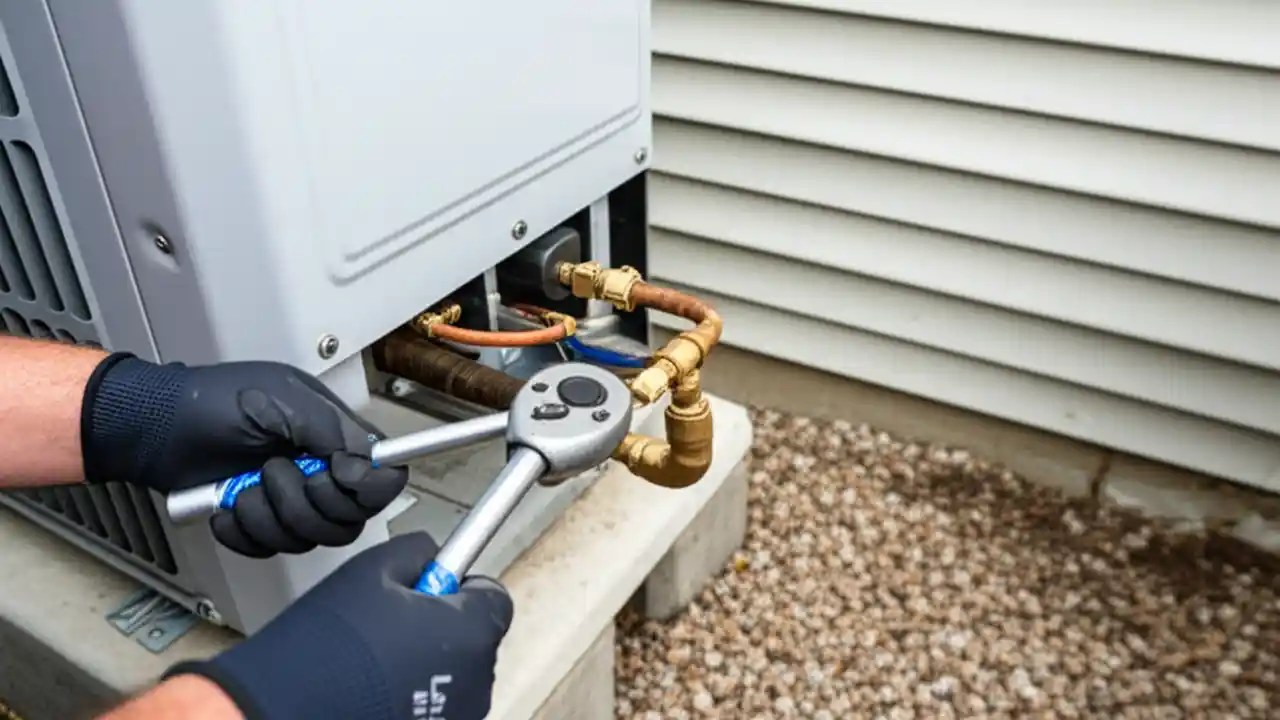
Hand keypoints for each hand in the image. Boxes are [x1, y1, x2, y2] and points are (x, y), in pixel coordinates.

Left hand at [80, 353, 407, 556]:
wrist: (154, 429)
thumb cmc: (208, 403)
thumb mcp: (277, 400)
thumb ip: (329, 428)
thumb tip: (364, 463)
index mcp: (333, 436)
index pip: (384, 474)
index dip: (368, 487)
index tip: (335, 477)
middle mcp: (319, 470)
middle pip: (349, 518)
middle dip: (306, 503)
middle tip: (274, 471)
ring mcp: (291, 500)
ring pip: (309, 538)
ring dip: (270, 516)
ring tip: (245, 488)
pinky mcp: (262, 523)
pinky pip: (271, 549)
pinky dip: (245, 532)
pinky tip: (229, 507)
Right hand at [168, 532, 513, 719]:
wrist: (284, 709)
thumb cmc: (330, 644)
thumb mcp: (374, 570)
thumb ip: (416, 553)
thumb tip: (430, 554)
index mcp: (472, 630)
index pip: (492, 596)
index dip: (458, 587)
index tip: (429, 586)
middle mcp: (477, 679)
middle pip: (473, 637)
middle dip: (441, 624)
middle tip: (392, 622)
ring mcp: (458, 715)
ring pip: (454, 674)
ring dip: (428, 662)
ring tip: (375, 659)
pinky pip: (435, 705)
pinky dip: (413, 694)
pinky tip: (374, 688)